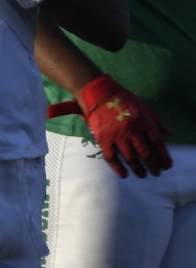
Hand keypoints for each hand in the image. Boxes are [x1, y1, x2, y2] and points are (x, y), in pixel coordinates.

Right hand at [52, 74, 173, 178]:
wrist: (97, 92)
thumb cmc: (121, 98)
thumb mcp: (143, 106)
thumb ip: (157, 121)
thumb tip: (170, 134)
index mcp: (143, 121)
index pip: (157, 143)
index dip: (163, 157)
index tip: (167, 166)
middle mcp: (131, 130)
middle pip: (145, 153)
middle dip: (153, 166)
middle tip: (156, 173)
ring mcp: (116, 135)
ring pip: (130, 158)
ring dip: (138, 169)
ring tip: (143, 175)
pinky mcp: (103, 138)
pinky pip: (111, 157)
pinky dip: (118, 168)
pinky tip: (124, 174)